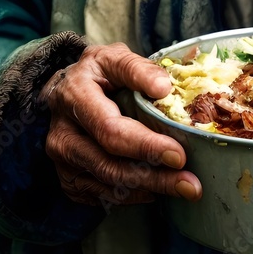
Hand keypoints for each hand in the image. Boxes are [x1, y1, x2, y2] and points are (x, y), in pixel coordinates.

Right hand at [40, 42, 201, 206]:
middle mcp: (63, 131)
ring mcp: (62, 158)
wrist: (64, 90)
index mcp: (74, 95)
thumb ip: (137, 68)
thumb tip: (164, 88)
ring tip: (183, 188)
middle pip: (109, 163)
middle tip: (190, 185)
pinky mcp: (67, 178)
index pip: (111, 128)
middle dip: (154, 176)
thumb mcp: (114, 58)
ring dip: (149, 189)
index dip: (145, 144)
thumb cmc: (97, 73)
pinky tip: (155, 189)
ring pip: (107, 183)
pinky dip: (132, 195)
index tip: (179, 155)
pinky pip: (101, 195)